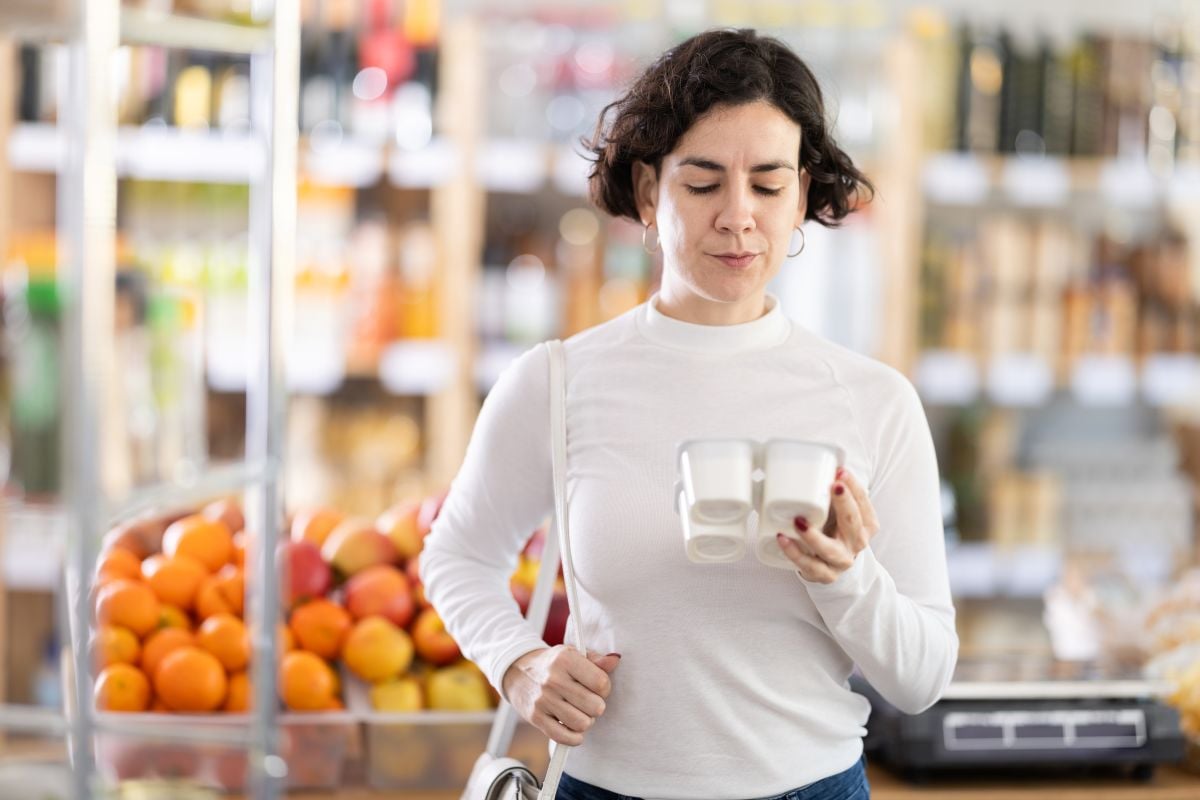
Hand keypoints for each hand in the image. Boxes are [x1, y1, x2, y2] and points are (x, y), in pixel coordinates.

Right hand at [501, 646, 620, 745]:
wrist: (516, 670)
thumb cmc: (552, 664)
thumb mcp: (572, 653)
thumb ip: (596, 659)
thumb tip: (614, 661)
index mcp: (565, 659)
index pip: (601, 683)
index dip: (605, 688)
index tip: (597, 687)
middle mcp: (553, 679)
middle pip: (595, 706)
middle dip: (596, 707)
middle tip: (587, 702)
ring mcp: (543, 700)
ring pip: (582, 724)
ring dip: (586, 721)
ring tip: (579, 712)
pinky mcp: (536, 718)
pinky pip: (564, 737)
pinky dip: (574, 737)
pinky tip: (572, 727)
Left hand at [776, 467, 879, 583]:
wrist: (835, 568)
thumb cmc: (836, 532)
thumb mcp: (840, 513)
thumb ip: (834, 493)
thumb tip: (819, 460)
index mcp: (866, 526)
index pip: (864, 505)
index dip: (854, 488)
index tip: (841, 471)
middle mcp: (856, 544)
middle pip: (853, 524)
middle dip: (844, 504)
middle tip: (833, 486)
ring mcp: (841, 561)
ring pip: (830, 549)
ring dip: (814, 535)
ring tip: (798, 520)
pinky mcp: (824, 574)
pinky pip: (808, 564)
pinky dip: (794, 552)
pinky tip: (782, 538)